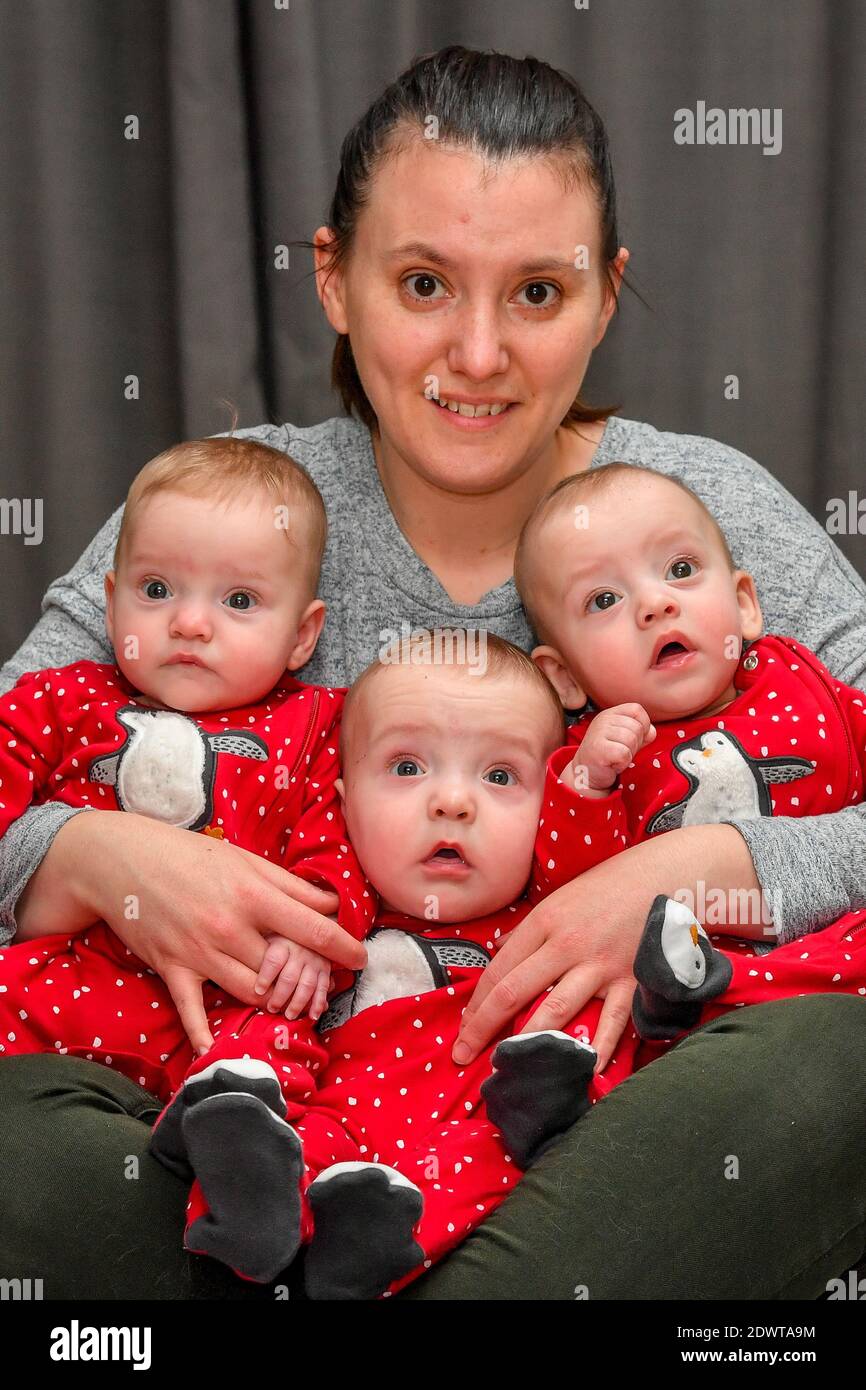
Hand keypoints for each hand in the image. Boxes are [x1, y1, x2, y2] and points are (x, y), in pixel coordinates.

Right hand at [15, 811, 366, 1052]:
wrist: (120, 860)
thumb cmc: (190, 855)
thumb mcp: (245, 859)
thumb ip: (290, 885)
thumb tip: (332, 904)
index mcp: (253, 895)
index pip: (313, 929)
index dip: (344, 948)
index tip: (361, 959)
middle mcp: (230, 927)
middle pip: (285, 968)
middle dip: (308, 977)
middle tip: (323, 981)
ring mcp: (200, 951)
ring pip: (251, 992)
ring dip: (273, 1000)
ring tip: (288, 1000)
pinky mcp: (173, 969)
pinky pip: (191, 1010)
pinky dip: (204, 1033)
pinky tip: (216, 1051)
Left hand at [452, 823, 758, 1071]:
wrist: (667, 875)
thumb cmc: (610, 886)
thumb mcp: (562, 897)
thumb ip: (530, 927)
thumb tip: (499, 949)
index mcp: (545, 922)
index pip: (499, 969)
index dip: (476, 1001)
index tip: (463, 1026)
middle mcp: (566, 945)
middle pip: (514, 991)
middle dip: (483, 1027)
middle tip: (462, 1055)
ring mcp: (599, 965)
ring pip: (555, 1009)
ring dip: (529, 1041)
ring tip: (509, 1069)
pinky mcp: (632, 980)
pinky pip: (612, 1021)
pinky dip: (599, 1048)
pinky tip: (583, 1072)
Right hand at [566, 703, 655, 792]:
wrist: (586, 774)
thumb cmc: (606, 756)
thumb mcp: (625, 739)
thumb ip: (641, 732)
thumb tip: (651, 731)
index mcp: (611, 714)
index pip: (637, 709)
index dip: (643, 725)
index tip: (634, 738)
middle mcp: (603, 720)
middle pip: (637, 727)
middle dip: (636, 744)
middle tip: (621, 751)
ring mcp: (599, 733)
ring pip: (632, 740)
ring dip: (629, 754)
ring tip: (616, 757)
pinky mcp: (598, 748)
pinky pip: (624, 753)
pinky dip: (622, 763)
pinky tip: (613, 764)